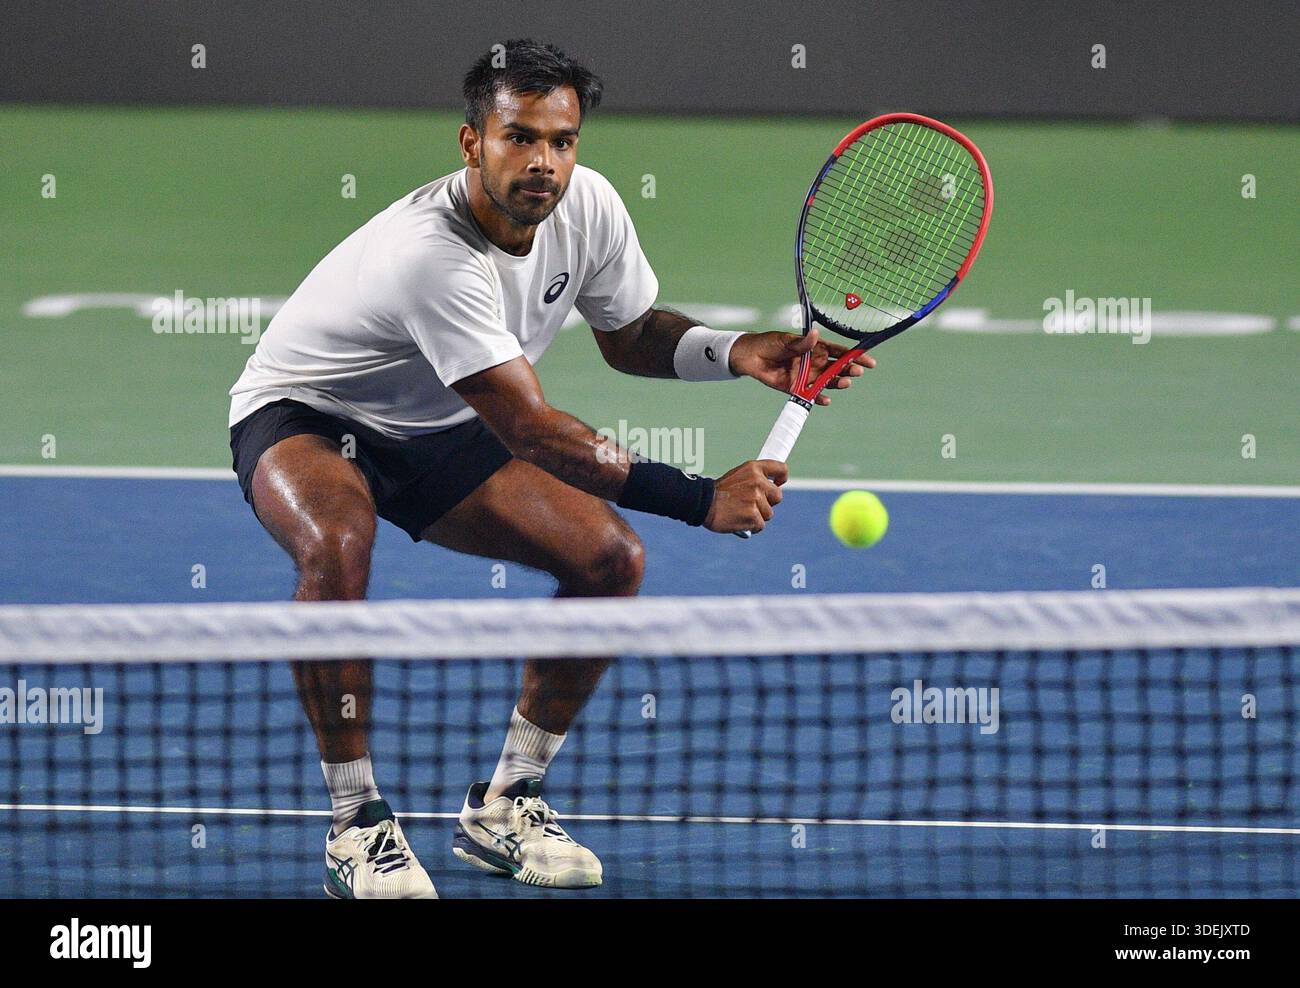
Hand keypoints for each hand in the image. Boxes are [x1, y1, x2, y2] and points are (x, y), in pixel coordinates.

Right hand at [705, 460, 787, 533]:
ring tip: (741, 512)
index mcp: (754, 468)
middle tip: (751, 504)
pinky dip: (751, 526)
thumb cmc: (719, 491)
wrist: (702, 503)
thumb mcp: (737, 475)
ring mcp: (756, 499)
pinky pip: (760, 525)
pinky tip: (739, 521)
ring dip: (757, 516)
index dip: (782, 478)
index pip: (781, 469)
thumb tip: (770, 487)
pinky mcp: (753, 515)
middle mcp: (758, 482)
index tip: (778, 483)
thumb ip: (754, 478)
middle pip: (778, 496)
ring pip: (769, 514)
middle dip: (768, 503)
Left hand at [730, 328, 874, 405]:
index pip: (839, 352)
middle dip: (849, 370)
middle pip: (837, 368)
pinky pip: (811, 395)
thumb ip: (801, 342)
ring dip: (837, 383)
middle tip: (858, 372)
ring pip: (827, 382)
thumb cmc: (770, 343)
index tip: (869, 360)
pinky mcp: (796, 388)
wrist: (751, 356)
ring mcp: (807, 376)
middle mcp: (814, 363)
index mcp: (816, 348)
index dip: (854, 356)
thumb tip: (816, 335)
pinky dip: (819, 398)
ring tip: (846, 383)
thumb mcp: (786, 340)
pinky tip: (826, 400)